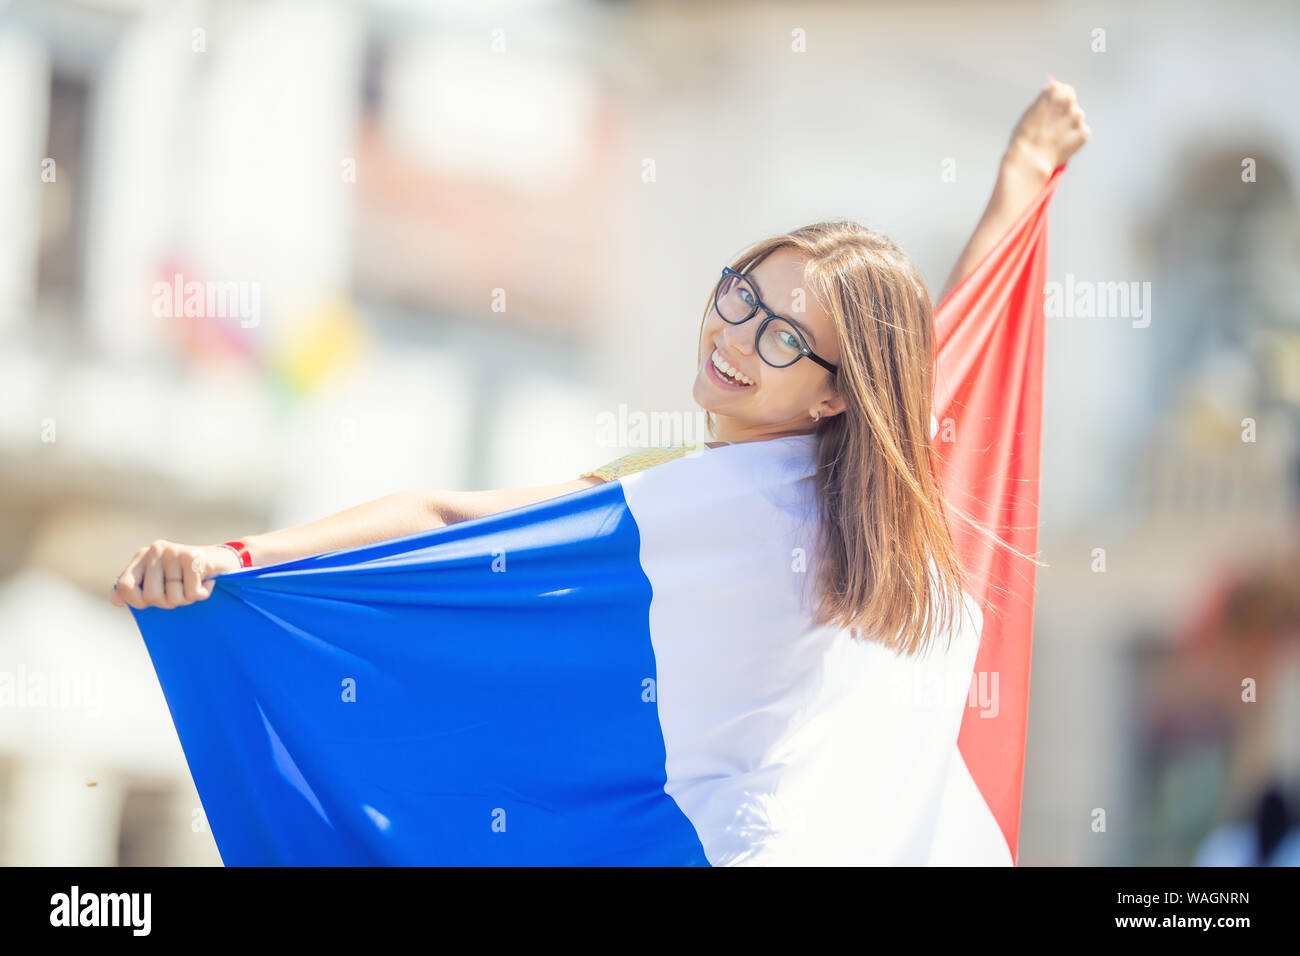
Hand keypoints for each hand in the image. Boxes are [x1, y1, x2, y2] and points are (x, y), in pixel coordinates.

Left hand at [109, 540, 241, 609]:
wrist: (222, 560)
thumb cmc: (187, 575)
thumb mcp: (158, 581)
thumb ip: (135, 589)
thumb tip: (114, 599)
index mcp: (143, 556)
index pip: (124, 586)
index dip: (136, 601)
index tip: (150, 603)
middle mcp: (155, 550)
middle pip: (151, 596)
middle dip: (168, 602)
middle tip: (180, 591)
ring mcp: (174, 552)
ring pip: (173, 597)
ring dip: (188, 599)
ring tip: (194, 584)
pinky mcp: (194, 557)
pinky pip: (192, 593)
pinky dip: (202, 594)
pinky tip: (206, 581)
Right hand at [1005, 77, 1091, 177]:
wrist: (1029, 159)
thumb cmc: (1024, 138)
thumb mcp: (1030, 112)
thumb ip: (1046, 105)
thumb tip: (1054, 106)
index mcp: (1054, 91)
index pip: (1065, 90)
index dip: (1060, 103)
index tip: (1056, 111)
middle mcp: (1068, 100)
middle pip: (1072, 105)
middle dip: (1066, 115)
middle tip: (1054, 129)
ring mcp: (1078, 117)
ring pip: (1077, 120)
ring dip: (1070, 128)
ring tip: (1054, 140)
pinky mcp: (1084, 132)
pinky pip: (1082, 135)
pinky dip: (1074, 140)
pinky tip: (1061, 147)